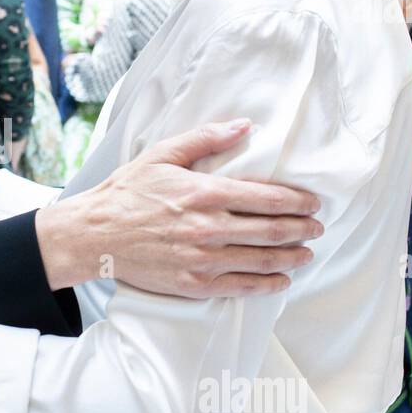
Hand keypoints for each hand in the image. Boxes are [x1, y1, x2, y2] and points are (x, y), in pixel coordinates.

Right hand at [36, 119, 323, 296]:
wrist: (93, 234)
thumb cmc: (126, 192)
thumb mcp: (162, 154)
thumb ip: (206, 138)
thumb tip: (244, 126)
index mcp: (205, 192)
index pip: (267, 198)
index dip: (298, 201)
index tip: (313, 203)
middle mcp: (208, 227)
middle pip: (271, 230)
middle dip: (302, 229)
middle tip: (317, 227)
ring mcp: (202, 259)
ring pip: (261, 260)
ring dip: (291, 256)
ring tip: (306, 253)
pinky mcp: (192, 284)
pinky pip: (240, 287)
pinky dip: (266, 284)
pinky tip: (280, 279)